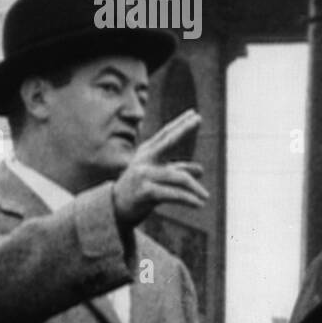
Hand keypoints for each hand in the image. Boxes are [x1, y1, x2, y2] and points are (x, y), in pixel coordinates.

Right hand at [112, 109, 208, 228]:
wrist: (115, 208)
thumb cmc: (139, 190)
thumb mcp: (158, 177)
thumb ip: (178, 171)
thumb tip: (201, 170)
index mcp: (147, 152)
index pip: (166, 134)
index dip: (180, 123)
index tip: (194, 114)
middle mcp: (145, 159)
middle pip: (168, 140)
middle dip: (183, 128)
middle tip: (198, 118)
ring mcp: (144, 174)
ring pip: (177, 176)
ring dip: (194, 188)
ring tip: (206, 197)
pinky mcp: (145, 191)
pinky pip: (173, 194)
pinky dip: (188, 199)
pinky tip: (199, 204)